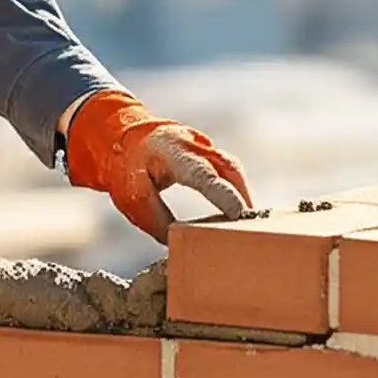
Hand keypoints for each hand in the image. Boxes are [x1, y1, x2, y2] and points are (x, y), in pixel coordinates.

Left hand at [65, 90, 252, 243]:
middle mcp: (194, 145)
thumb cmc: (127, 167)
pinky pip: (229, 170)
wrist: (124, 135)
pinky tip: (237, 212)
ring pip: (232, 169)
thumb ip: (155, 218)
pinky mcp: (209, 153)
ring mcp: (205, 146)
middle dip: (242, 196)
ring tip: (249, 223)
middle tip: (253, 226)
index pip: (203, 175)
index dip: (223, 194)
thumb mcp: (131, 195)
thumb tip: (179, 241)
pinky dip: (236, 190)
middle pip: (227, 169)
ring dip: (242, 194)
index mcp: (173, 154)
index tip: (239, 214)